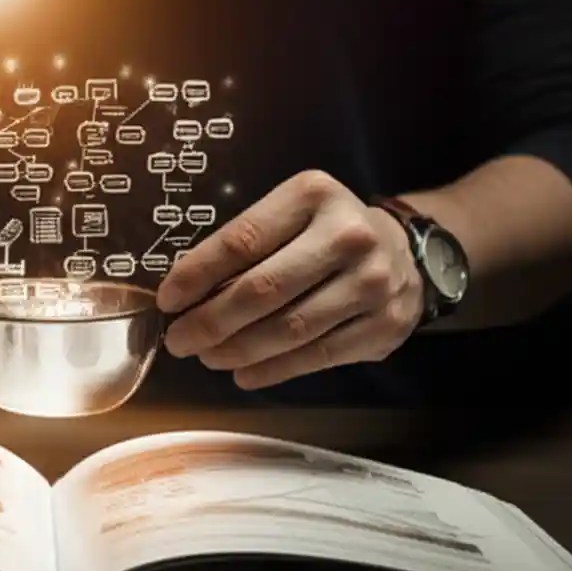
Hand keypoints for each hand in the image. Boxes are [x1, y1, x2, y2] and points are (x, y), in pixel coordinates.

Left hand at [156, 170, 424, 389]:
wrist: (403, 252)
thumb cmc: (325, 235)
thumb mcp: (289, 217)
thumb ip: (245, 247)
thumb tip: (185, 295)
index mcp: (312, 196)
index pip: (241, 240)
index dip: (197, 275)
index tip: (168, 300)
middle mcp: (347, 235)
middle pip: (262, 289)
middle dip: (210, 321)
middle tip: (179, 340)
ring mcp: (372, 282)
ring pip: (289, 328)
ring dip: (238, 350)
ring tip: (208, 357)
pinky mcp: (384, 324)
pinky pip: (317, 355)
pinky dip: (274, 370)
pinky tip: (245, 374)